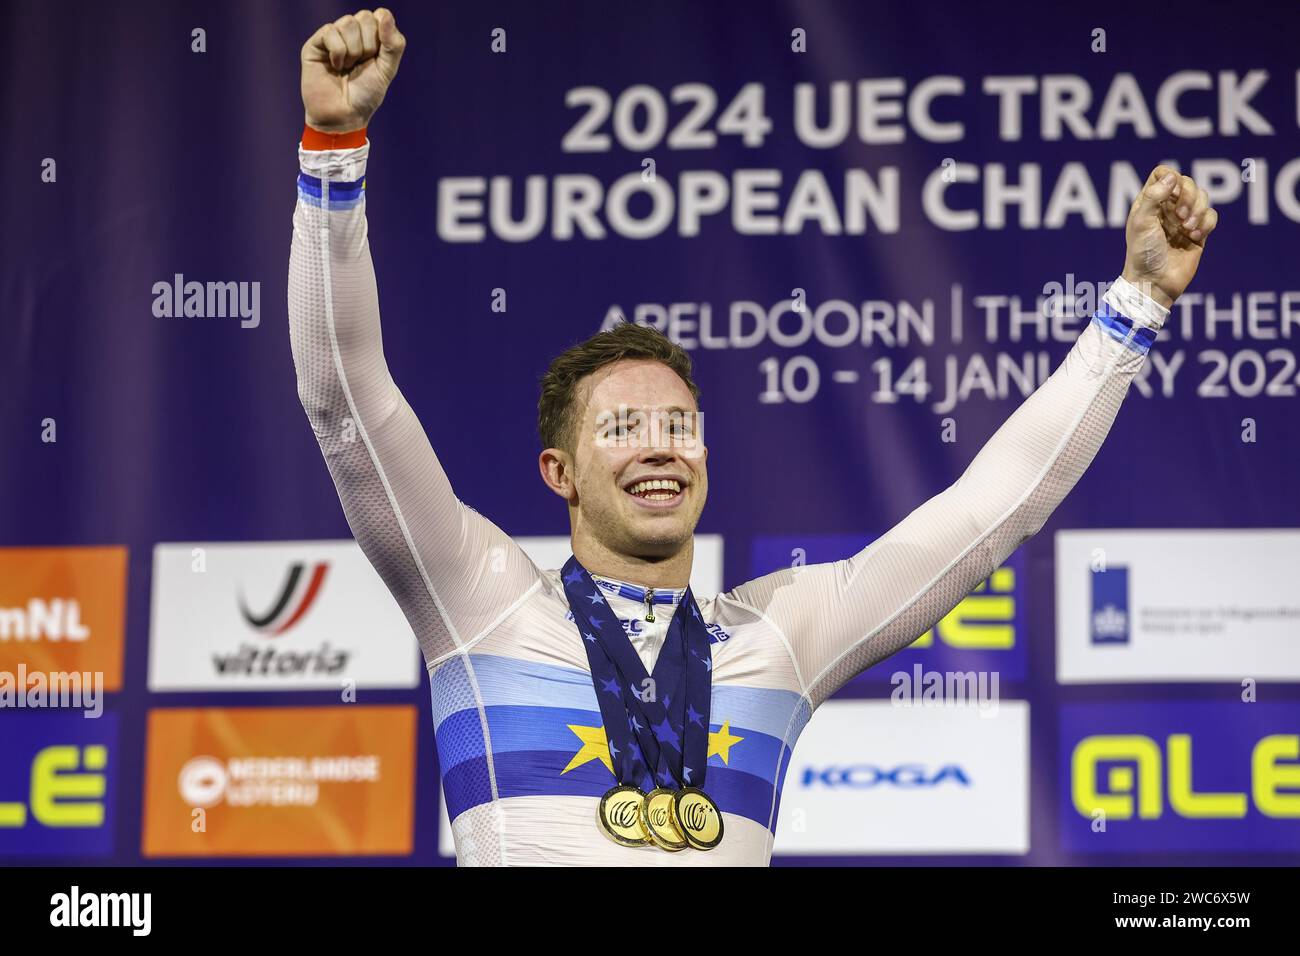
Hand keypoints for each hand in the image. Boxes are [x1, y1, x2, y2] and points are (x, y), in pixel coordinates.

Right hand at [301, 8, 405, 133]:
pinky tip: (335, 67)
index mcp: (371, 38)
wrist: (344, 115)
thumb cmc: (365, 95)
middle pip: (365, 17)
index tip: (378, 56)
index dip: (382, 34)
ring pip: (348, 23)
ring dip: (353, 51)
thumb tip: (385, 14)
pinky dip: (338, 52)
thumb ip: (393, 44)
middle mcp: (352, 34)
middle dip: (368, 45)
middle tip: (361, 65)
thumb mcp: (387, 70)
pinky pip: (331, 31)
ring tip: (347, 67)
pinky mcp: (316, 43)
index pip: (380, 15)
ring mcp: (333, 37)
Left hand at [1121, 166, 1217, 308]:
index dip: (1172, 178)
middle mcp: (1167, 208)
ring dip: (1198, 211)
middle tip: (1180, 217)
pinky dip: (1206, 224)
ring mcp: (1183, 220)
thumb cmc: (1143, 252)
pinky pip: (1212, 216)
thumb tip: (1172, 177)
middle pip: (1188, 183)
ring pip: (1203, 197)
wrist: (1154, 281)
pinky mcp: (1198, 233)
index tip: (1171, 194)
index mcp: (1149, 202)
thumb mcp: (1141, 222)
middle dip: (1188, 196)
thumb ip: (1153, 197)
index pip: (1163, 174)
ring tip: (1187, 229)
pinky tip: (1195, 237)